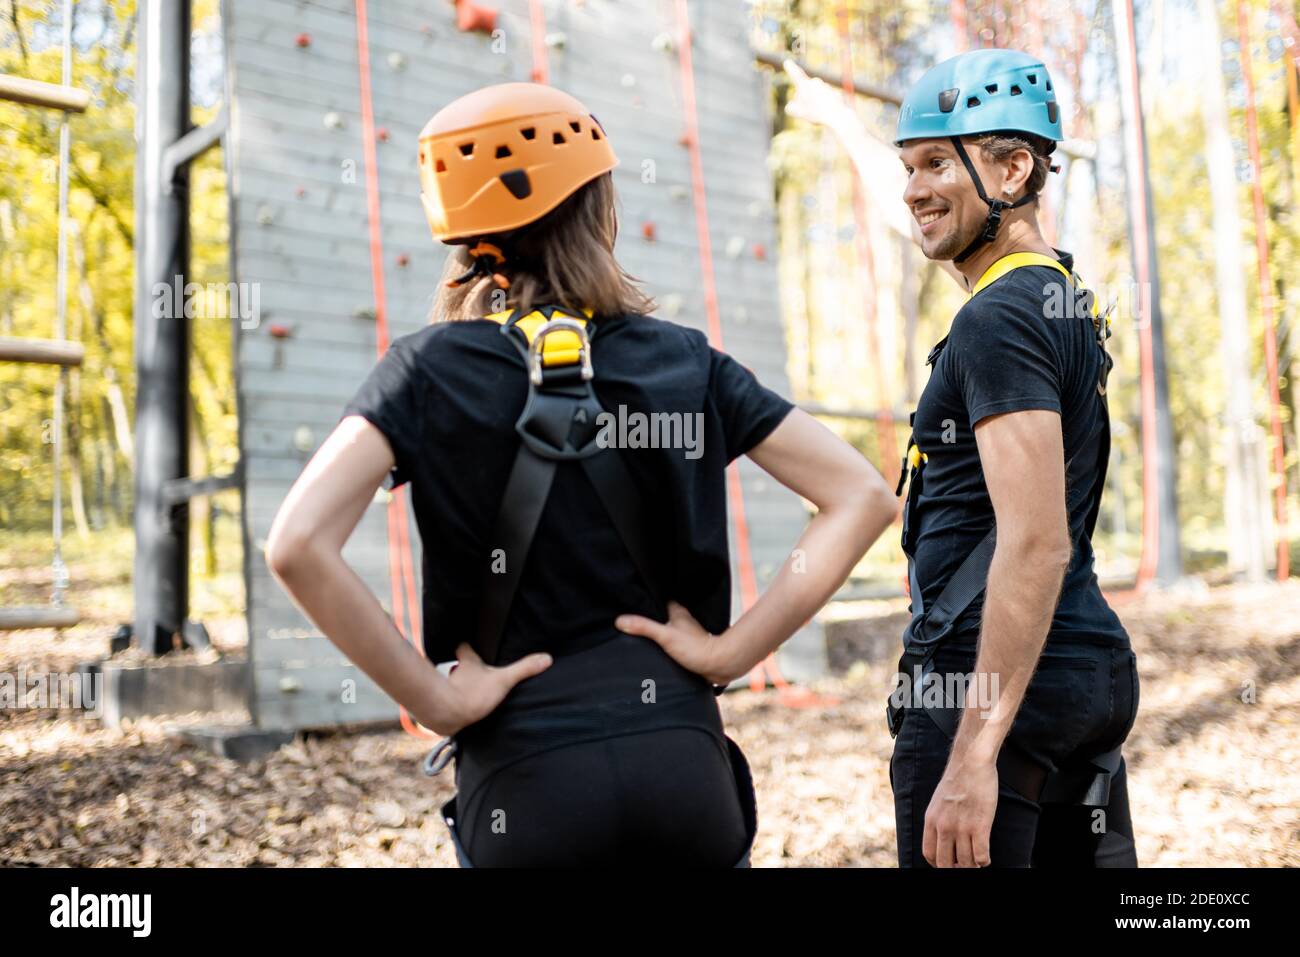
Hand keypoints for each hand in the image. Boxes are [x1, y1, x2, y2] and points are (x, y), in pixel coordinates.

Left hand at [423, 643, 551, 736]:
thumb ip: (523, 669)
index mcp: (468, 662)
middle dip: (465, 668)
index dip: (466, 645)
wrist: (446, 715)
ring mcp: (446, 689)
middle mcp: (454, 673)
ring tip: (471, 693)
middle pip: (457, 665)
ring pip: (452, 684)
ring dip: (459, 687)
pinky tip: (463, 713)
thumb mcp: (503, 680)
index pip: (463, 647)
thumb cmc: (472, 693)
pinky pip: (448, 703)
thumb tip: (546, 657)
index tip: (469, 643)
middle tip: (477, 671)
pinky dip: (453, 705)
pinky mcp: (442, 707)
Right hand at [615, 600, 745, 685]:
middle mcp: (683, 621)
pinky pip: (673, 644)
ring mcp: (687, 635)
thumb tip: (620, 620)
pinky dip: (665, 645)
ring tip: (641, 633)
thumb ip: (644, 627)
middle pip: (663, 615)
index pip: (660, 600)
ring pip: (669, 629)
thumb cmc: (696, 649)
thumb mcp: (665, 636)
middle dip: (651, 616)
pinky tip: (656, 651)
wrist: (720, 666)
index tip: (634, 598)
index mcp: (678, 613)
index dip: (648, 599)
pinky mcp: (690, 649)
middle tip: (633, 617)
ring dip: (658, 631)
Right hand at [783, 58, 853, 130]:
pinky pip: (824, 99)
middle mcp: (815, 82)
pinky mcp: (833, 92)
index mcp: (805, 85)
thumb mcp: (798, 113)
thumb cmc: (815, 114)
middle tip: (806, 111)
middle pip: (805, 90)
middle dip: (804, 98)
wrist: (836, 116)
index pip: (795, 75)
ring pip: (815, 95)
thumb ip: (791, 108)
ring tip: (818, 113)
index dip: (791, 69)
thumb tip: (790, 106)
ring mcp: (825, 86)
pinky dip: (823, 105)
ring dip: (814, 102)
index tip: (787, 62)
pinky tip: (826, 113)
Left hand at [922, 755, 999, 866]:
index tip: (949, 864)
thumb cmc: (957, 781)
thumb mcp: (937, 802)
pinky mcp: (980, 825)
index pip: (929, 854)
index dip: (939, 864)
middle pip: (945, 863)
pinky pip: (981, 856)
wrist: (970, 763)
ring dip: (973, 865)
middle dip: (955, 868)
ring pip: (966, 862)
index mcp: (931, 820)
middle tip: (964, 865)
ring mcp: (961, 827)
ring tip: (977, 861)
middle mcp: (943, 826)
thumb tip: (942, 839)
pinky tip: (985, 857)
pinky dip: (984, 861)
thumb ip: (938, 820)